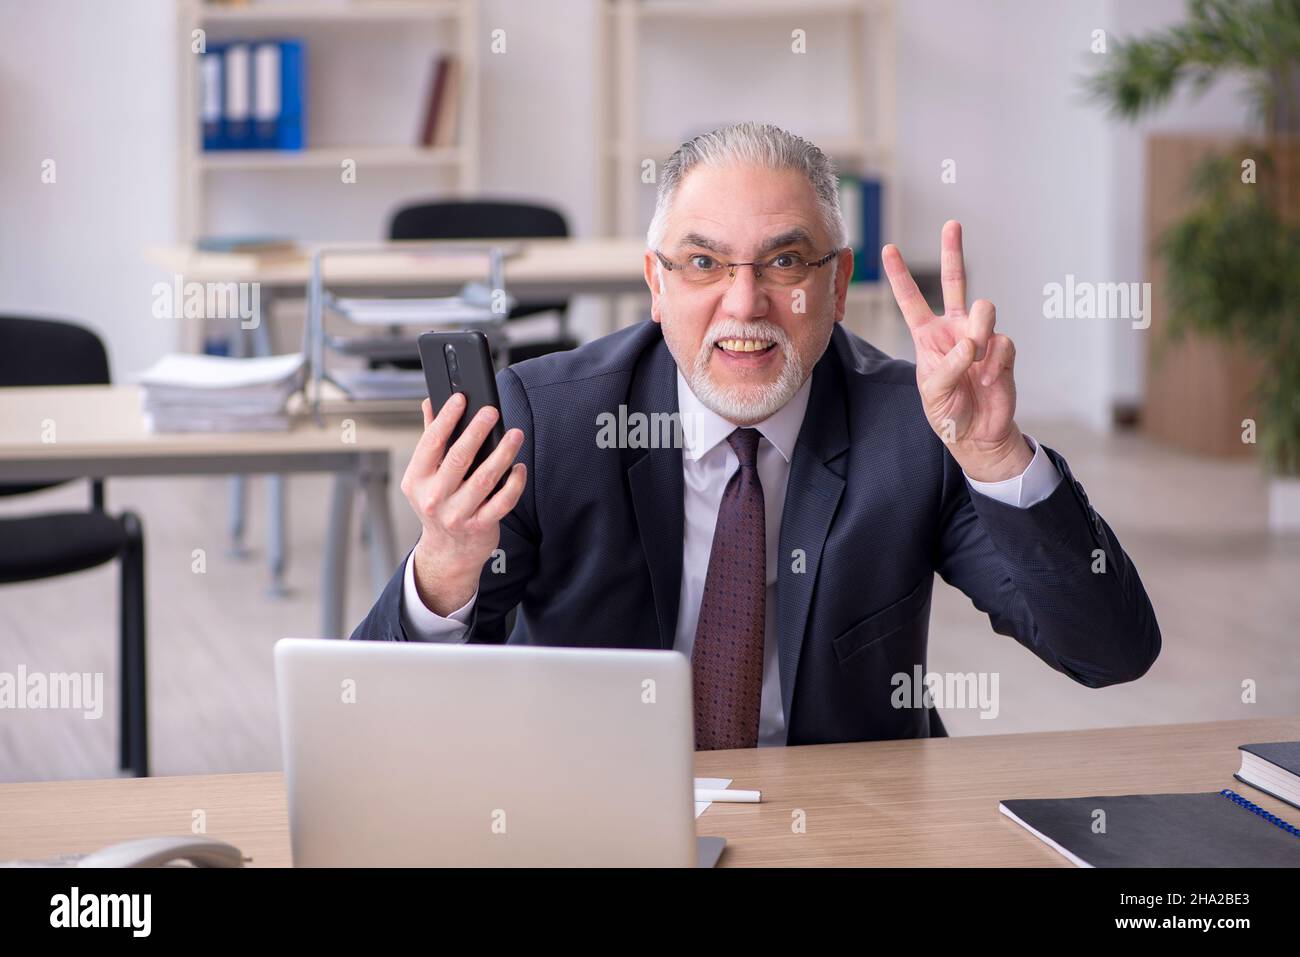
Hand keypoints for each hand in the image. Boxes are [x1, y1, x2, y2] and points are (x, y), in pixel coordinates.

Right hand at [401, 393, 526, 615]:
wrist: (447, 552)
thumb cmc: (438, 504)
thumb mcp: (425, 476)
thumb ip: (430, 440)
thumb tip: (430, 403)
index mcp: (417, 480)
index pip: (431, 442)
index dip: (446, 418)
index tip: (461, 399)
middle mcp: (434, 498)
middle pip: (459, 458)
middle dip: (477, 431)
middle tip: (492, 412)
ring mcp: (457, 514)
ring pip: (485, 478)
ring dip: (503, 453)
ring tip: (515, 434)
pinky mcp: (480, 526)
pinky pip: (502, 501)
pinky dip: (514, 483)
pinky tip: (519, 467)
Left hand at [882, 220, 1031, 482]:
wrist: (978, 433)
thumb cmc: (948, 411)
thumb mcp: (935, 392)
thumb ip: (950, 365)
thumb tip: (973, 341)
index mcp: (928, 336)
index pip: (911, 301)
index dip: (900, 276)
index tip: (887, 249)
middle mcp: (954, 329)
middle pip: (955, 282)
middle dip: (953, 252)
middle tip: (951, 224)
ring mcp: (980, 336)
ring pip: (984, 309)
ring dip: (979, 328)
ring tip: (975, 354)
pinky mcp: (1003, 349)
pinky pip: (1002, 342)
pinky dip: (995, 362)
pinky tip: (990, 379)